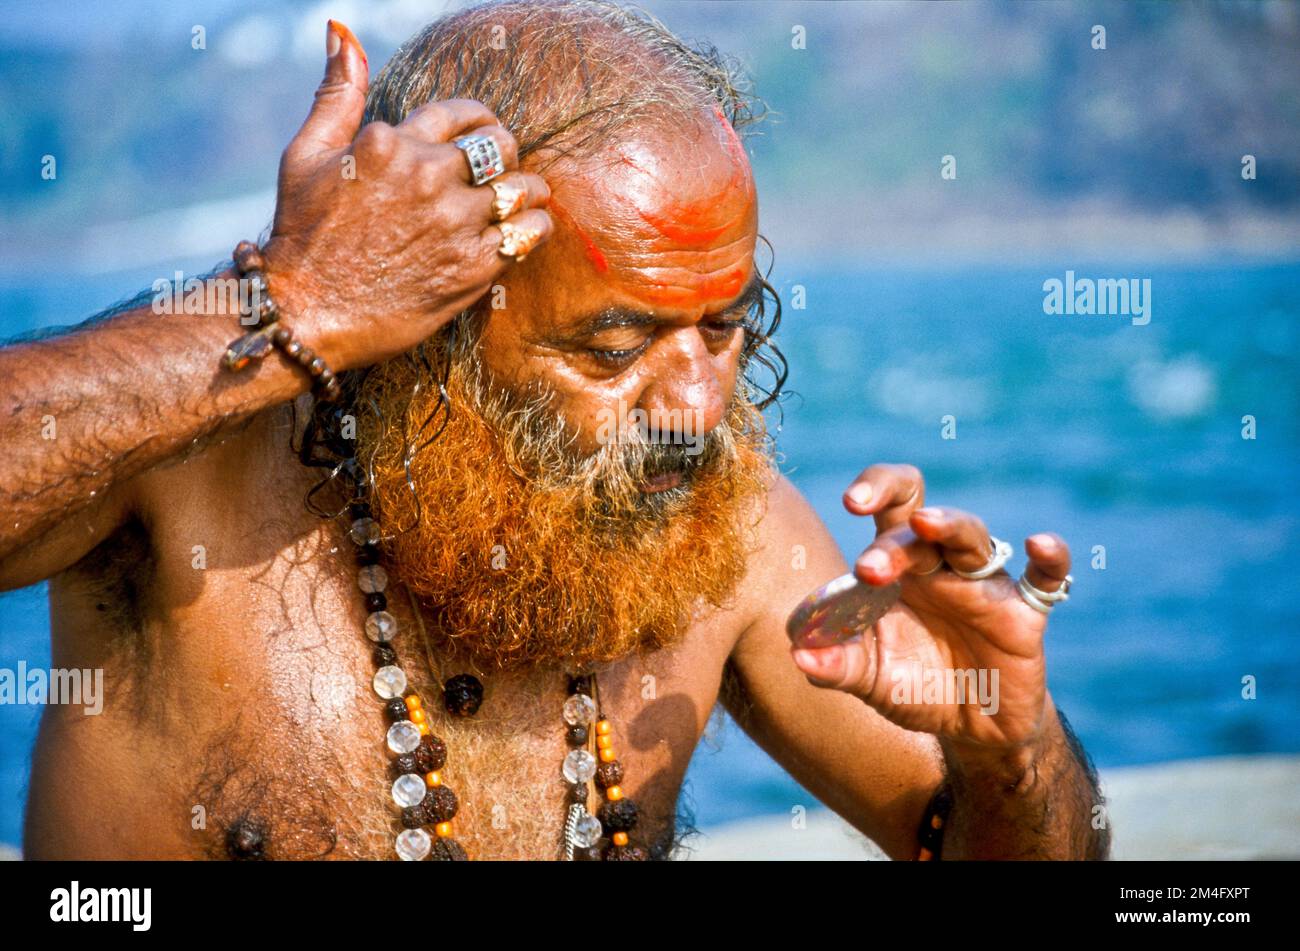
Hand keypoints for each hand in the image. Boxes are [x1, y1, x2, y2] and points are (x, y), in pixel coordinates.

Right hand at [262, 20, 551, 371]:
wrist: (308, 312)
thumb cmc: (302, 234)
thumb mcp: (306, 154)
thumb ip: (336, 94)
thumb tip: (342, 31)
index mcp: (393, 142)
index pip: (463, 115)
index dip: (480, 123)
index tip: (483, 137)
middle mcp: (428, 176)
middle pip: (502, 146)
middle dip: (508, 154)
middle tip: (504, 171)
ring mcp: (455, 221)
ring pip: (523, 187)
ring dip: (528, 191)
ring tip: (521, 201)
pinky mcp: (474, 266)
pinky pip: (530, 231)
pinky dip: (535, 227)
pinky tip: (524, 231)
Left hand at [789, 464, 1071, 758]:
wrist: (970, 729)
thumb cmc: (915, 686)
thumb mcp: (872, 680)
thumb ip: (837, 665)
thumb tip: (798, 654)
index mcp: (900, 566)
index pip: (889, 506)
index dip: (873, 489)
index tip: (850, 501)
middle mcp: (941, 565)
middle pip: (923, 521)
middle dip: (897, 541)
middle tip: (871, 569)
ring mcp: (985, 585)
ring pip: (972, 538)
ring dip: (951, 527)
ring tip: (927, 524)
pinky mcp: (1025, 613)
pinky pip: (1047, 576)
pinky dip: (1051, 557)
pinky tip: (1040, 543)